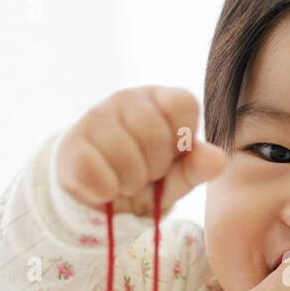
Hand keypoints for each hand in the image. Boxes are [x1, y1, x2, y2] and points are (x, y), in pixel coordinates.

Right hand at [56, 85, 224, 214]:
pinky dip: (106, 190)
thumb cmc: (143, 175)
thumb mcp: (176, 177)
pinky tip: (104, 188)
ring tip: (125, 182)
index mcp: (158, 99)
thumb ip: (197, 168)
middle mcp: (126, 99)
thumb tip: (218, 158)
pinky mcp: (71, 144)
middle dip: (156, 166)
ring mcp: (95, 117)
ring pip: (124, 154)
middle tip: (146, 174)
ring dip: (130, 182)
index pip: (183, 103)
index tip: (172, 155)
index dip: (182, 137)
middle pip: (154, 133)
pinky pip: (96, 173)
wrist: (96, 192)